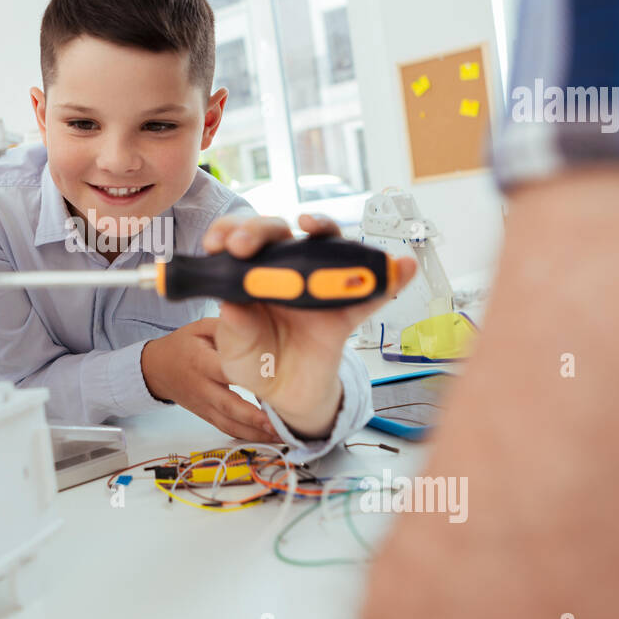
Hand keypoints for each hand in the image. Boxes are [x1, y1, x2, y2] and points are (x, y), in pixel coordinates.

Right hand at [141, 318, 282, 443]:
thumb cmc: (182, 345)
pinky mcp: (206, 415)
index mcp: (201, 362)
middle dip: (254, 418)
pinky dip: (247, 436)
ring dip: (255, 433)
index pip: (226, 371)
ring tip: (281, 437)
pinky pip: (227, 429)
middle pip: (229, 406)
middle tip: (279, 425)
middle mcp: (202, 387)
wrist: (156, 369)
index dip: (248, 378)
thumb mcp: (200, 327)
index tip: (274, 383)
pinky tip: (268, 438)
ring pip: (229, 424)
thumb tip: (255, 321)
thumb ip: (226, 326)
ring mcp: (203, 405)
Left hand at [203, 213, 415, 438]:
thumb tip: (232, 304)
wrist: (285, 394)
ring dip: (322, 228)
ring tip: (311, 225)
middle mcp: (285, 271)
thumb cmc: (255, 361)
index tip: (216, 243)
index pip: (240, 241)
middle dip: (259, 230)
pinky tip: (402, 266)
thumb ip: (233, 330)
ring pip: (325, 246)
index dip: (228, 232)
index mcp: (251, 276)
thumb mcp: (234, 351)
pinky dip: (389, 277)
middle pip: (278, 235)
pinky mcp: (345, 311)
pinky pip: (371, 292)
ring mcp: (318, 286)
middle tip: (243, 245)